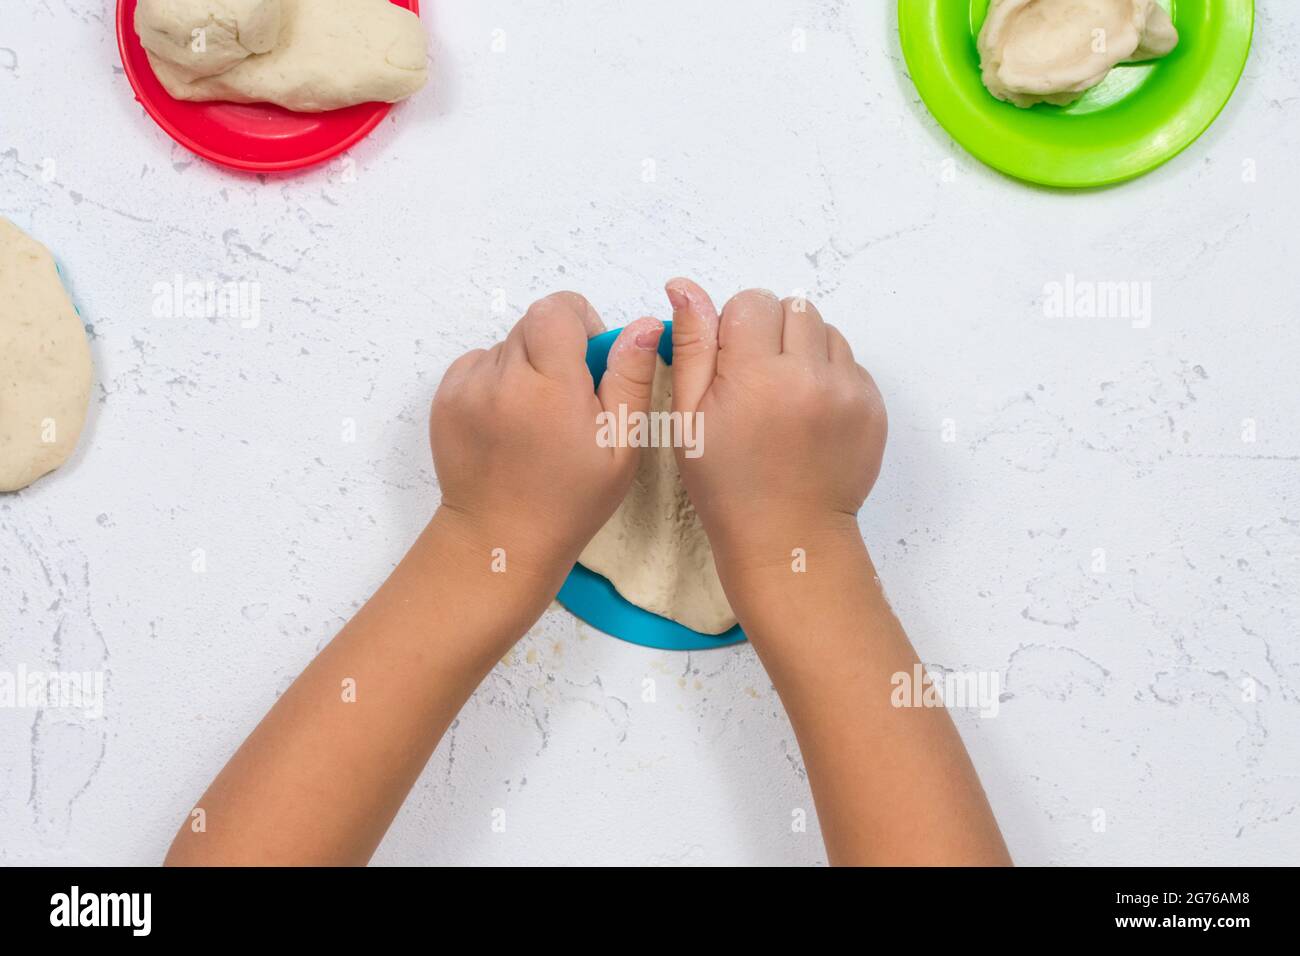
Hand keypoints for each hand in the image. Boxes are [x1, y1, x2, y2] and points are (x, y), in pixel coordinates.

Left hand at [430, 292, 662, 579]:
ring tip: (536, 417)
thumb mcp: (620, 446)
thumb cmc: (570, 500)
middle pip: (533, 323)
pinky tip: (510, 422)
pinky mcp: (445, 398)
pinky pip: (478, 364)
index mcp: (550, 388)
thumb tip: (643, 327)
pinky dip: (497, 380)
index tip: (589, 359)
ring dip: (526, 366)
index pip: (558, 309)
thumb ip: (631, 380)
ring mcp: (466, 388)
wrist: (499, 539)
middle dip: (556, 348)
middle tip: (568, 396)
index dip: (580, 324)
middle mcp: (502, 380)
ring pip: (507, 345)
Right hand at [664, 279, 886, 571]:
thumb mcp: (690, 416)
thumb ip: (692, 345)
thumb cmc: (727, 483)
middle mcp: (810, 375)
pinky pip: (850, 362)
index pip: (753, 302)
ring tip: (784, 396)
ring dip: (803, 350)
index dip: (734, 327)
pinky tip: (807, 413)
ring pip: (825, 331)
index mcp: (759, 375)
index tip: (730, 364)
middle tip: (756, 380)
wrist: (788, 536)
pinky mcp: (872, 406)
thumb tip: (684, 286)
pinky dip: (828, 375)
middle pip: (793, 307)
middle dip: (771, 333)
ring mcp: (848, 391)